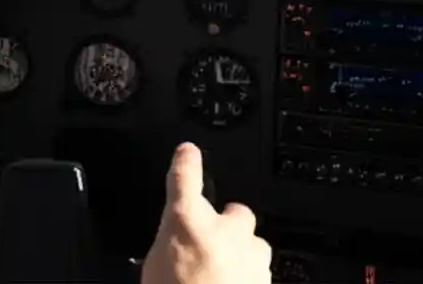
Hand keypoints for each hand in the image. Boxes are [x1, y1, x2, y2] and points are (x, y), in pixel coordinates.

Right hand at [141, 143, 271, 283]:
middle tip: (208, 246)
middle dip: (226, 225)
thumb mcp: (155, 268)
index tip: (188, 152)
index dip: (186, 161)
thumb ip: (170, 246)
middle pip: (235, 212)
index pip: (185, 176)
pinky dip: (248, 279)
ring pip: (253, 244)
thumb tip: (179, 241)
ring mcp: (251, 256)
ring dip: (241, 255)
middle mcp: (224, 230)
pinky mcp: (267, 279)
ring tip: (220, 279)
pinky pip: (259, 272)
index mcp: (185, 221)